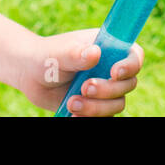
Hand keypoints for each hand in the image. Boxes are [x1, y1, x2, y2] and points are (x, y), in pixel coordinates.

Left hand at [15, 28, 144, 115]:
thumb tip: (95, 53)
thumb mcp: (58, 54)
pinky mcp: (96, 105)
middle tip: (84, 88)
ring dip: (97, 107)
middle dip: (108, 90)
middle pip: (128, 84)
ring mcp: (104, 88)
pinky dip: (90, 117)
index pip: (134, 56)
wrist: (30, 76)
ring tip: (72, 103)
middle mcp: (110, 68)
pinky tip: (72, 114)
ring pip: (117, 104)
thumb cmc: (46, 56)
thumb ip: (75, 53)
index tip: (114, 73)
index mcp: (108, 48)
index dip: (130, 66)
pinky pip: (103, 116)